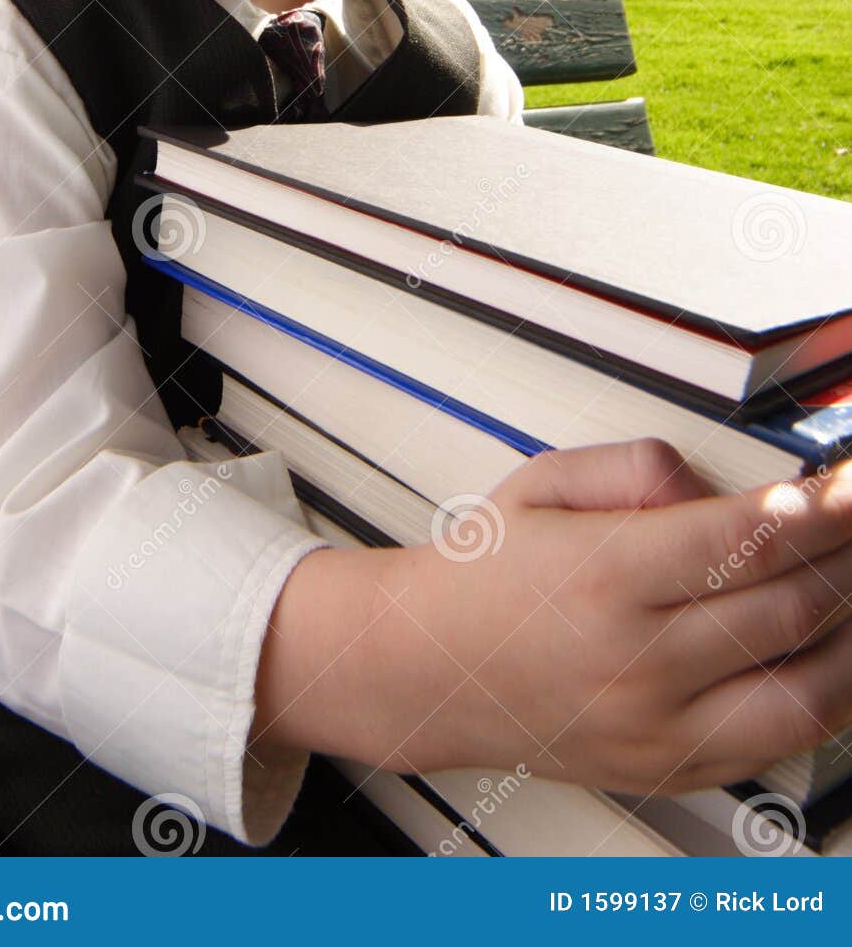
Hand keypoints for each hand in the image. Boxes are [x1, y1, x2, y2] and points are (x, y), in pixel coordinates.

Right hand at [383, 438, 851, 793]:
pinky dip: (830, 694)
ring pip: (807, 692)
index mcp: (603, 575)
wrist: (428, 669)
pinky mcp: (671, 770)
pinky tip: (837, 649)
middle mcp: (635, 662)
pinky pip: (782, 742)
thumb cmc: (487, 571)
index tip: (850, 486)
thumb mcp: (543, 481)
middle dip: (847, 554)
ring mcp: (657, 729)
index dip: (819, 509)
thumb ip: (639, 466)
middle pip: (788, 609)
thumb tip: (724, 490)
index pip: (743, 541)